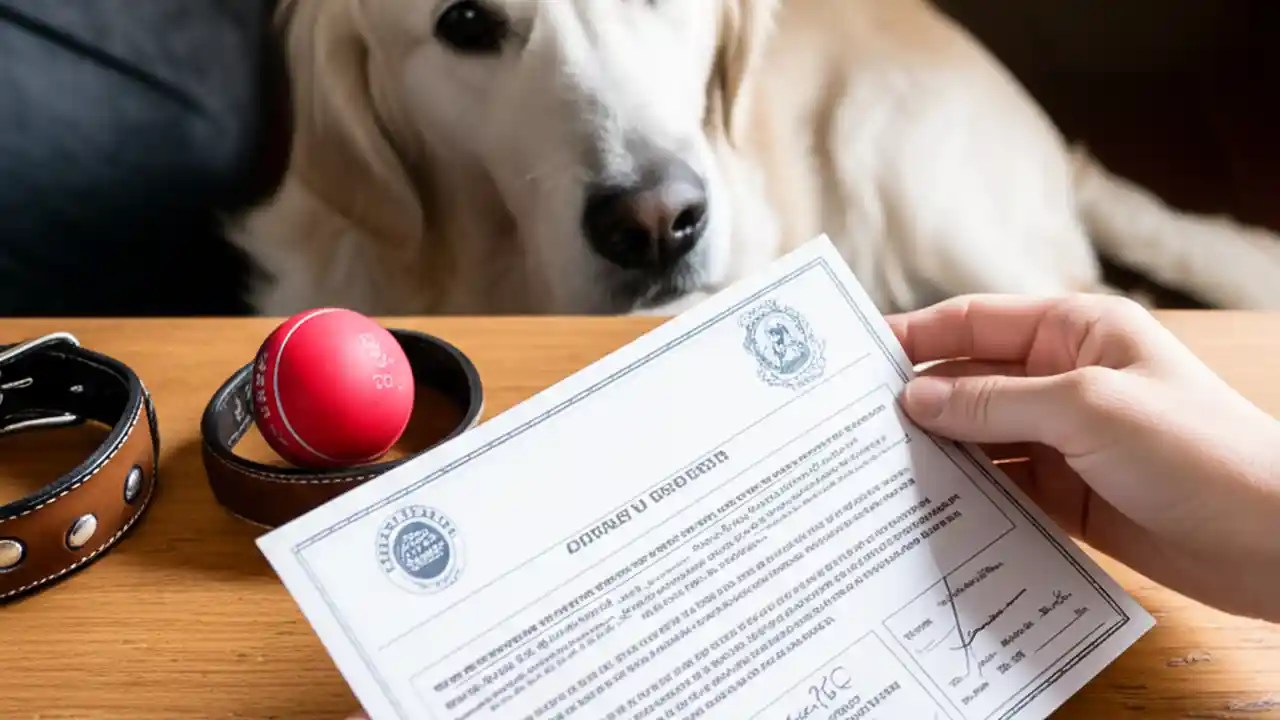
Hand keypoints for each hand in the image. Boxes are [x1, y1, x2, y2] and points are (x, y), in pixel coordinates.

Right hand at [887, 294, 1279, 621]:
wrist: (1270, 540)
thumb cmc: (1199, 450)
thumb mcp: (1088, 409)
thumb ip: (996, 402)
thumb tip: (916, 397)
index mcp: (1075, 332)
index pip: (975, 322)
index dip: (915, 334)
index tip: (855, 356)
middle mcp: (1062, 379)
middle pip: (968, 380)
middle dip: (915, 398)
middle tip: (849, 422)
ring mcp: (1061, 438)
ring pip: (977, 436)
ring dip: (934, 450)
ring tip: (872, 467)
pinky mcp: (1063, 493)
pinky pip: (997, 486)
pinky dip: (962, 493)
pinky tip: (922, 505)